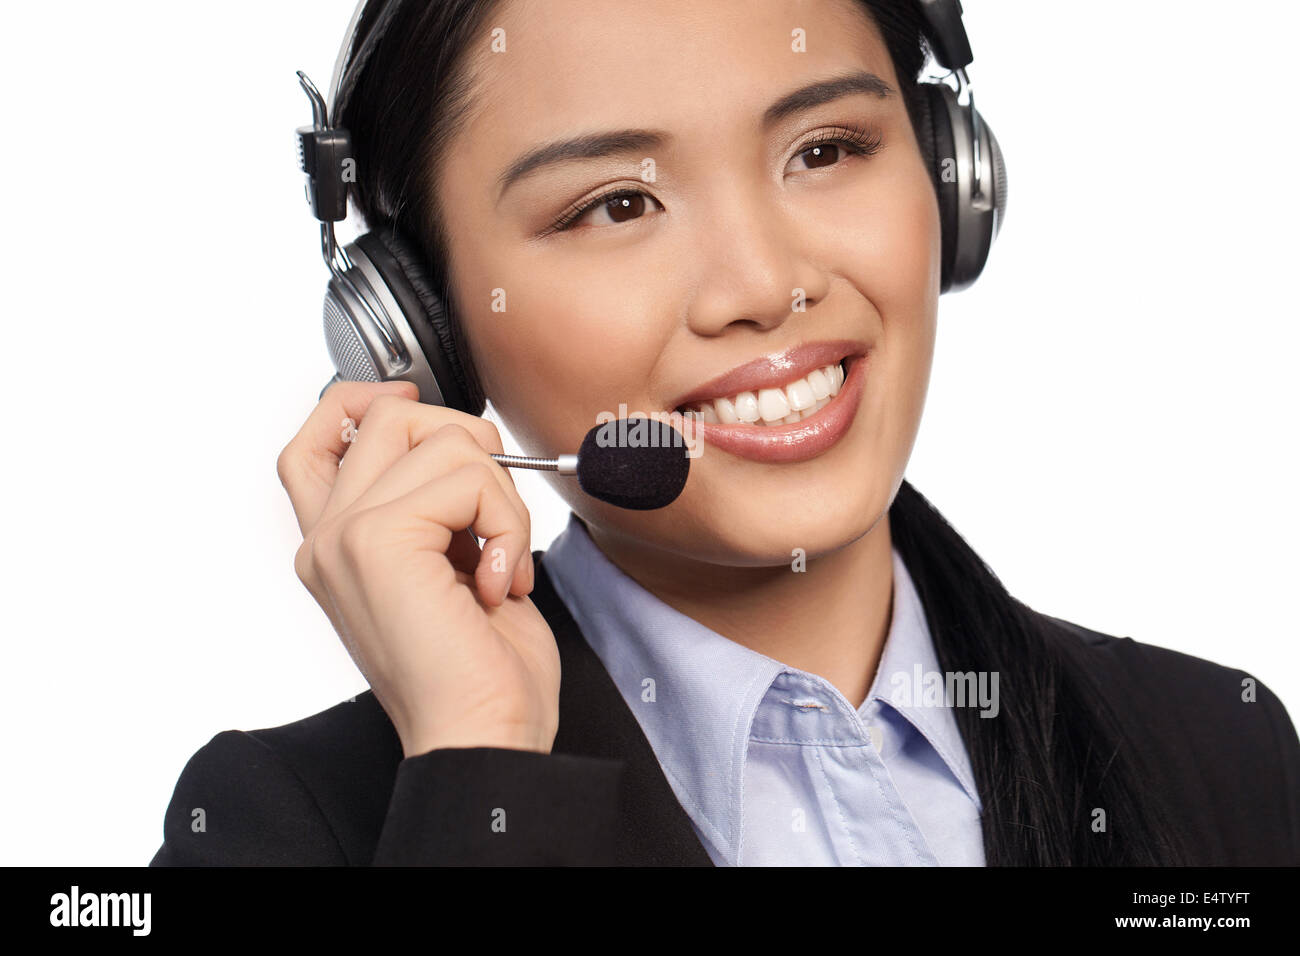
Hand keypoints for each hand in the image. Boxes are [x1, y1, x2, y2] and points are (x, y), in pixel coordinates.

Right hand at [276, 381, 560, 757]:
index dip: (366, 401)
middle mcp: (327, 539)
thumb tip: (459, 440)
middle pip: (388, 414)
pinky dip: (506, 523)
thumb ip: (432, 507)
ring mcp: (344, 537)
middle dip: (470, 447)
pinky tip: (498, 584)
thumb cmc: (481, 672)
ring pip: (442, 438)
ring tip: (499, 565)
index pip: (318, 436)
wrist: (484, 738)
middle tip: (493, 520)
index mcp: (336, 546)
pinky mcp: (377, 541)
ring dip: (501, 498)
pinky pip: (468, 477)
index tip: (422, 409)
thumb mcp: (451, 569)